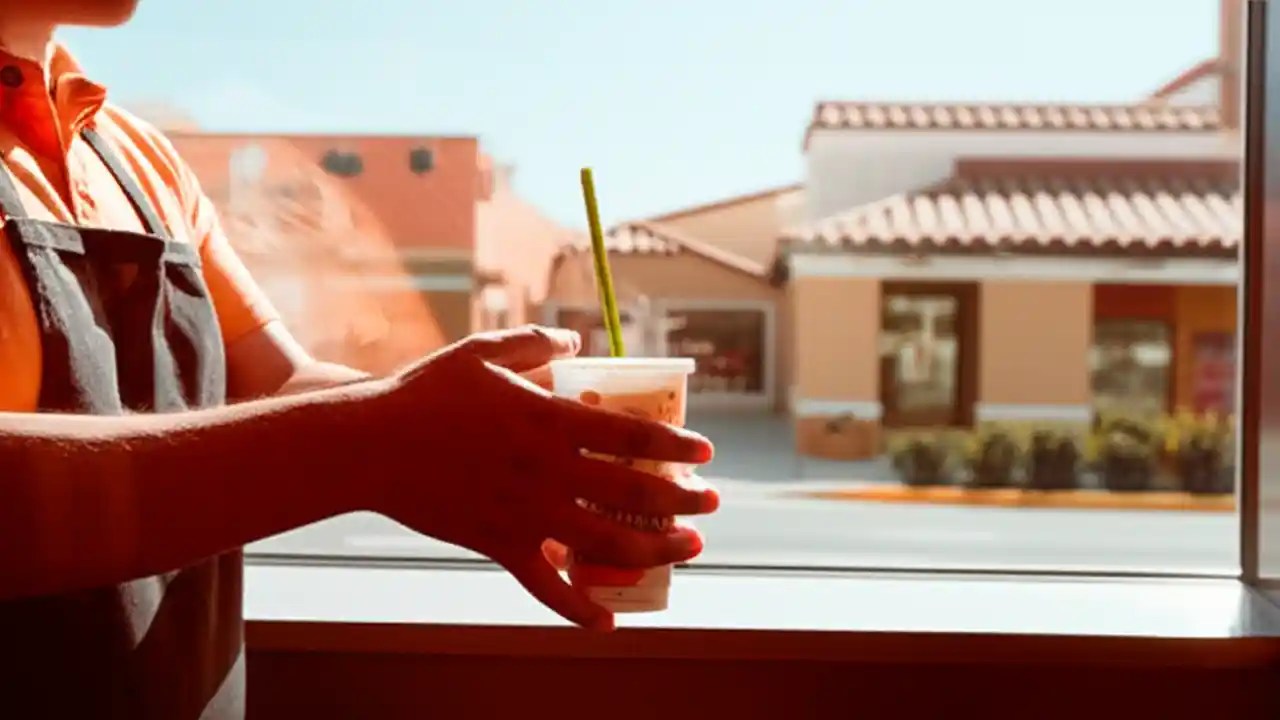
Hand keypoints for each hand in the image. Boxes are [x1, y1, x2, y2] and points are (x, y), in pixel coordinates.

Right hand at [363, 325, 718, 630]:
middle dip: (682, 500)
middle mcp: (548, 471)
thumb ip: (537, 342)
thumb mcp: (483, 351)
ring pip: (606, 543)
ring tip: (687, 548)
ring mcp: (526, 514)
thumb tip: (578, 339)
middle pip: (633, 492)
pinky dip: (577, 608)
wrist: (370, 446)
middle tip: (711, 504)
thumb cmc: (427, 393)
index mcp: (549, 421)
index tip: (706, 452)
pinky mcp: (500, 545)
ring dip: (655, 549)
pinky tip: (608, 620)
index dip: (676, 444)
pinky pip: (545, 587)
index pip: (632, 434)